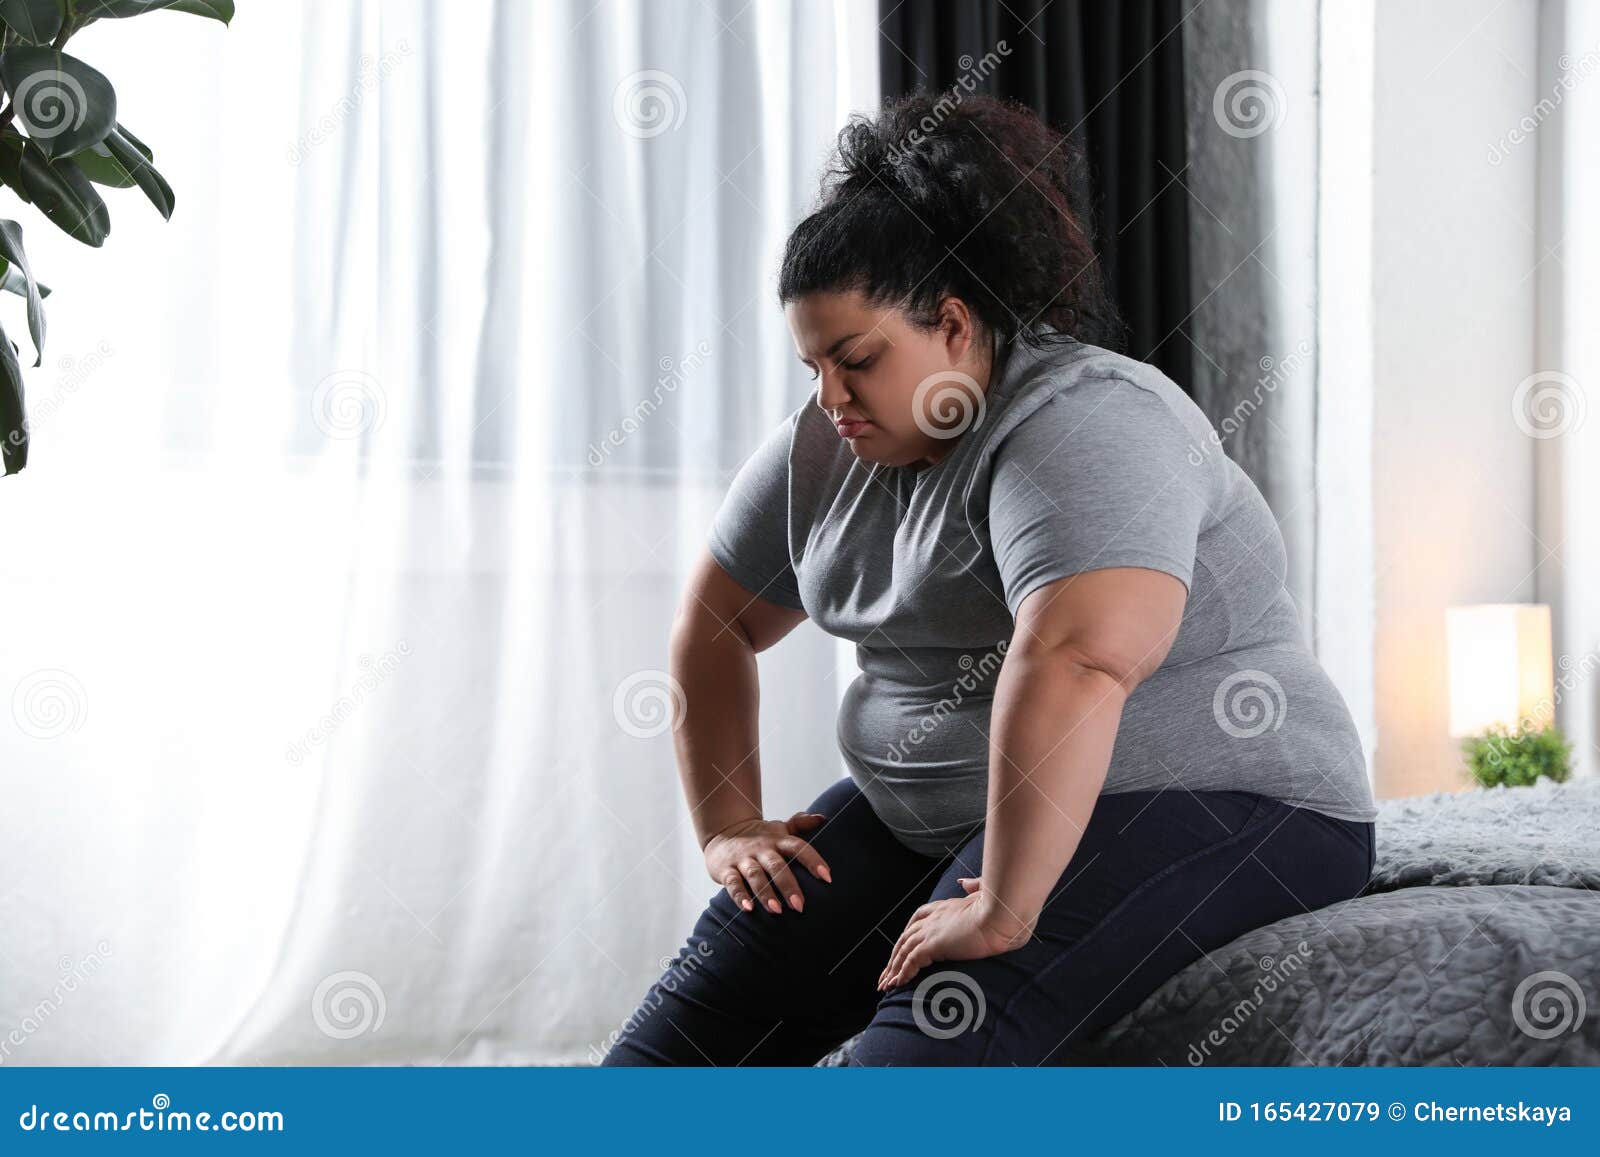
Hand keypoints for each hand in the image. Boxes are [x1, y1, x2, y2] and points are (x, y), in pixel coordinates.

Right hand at [703, 810, 832, 914]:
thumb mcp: (778, 828)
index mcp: (777, 840)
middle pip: (776, 865)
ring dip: (765, 893)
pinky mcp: (726, 870)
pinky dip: (740, 896)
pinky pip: (732, 883)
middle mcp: (761, 849)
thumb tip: (823, 817)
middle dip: (788, 885)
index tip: (827, 877)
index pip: (797, 847)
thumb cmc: (757, 836)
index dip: (813, 860)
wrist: (721, 833)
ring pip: (755, 875)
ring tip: (776, 910)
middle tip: (799, 906)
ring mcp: (743, 859)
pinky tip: (748, 909)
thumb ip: (800, 823)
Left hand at [876, 876, 1035, 990]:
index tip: (901, 949)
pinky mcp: (933, 944)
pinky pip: (911, 961)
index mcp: (943, 907)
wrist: (1001, 916)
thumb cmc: (999, 908)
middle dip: (894, 957)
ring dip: (893, 969)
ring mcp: (931, 931)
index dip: (907, 936)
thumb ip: (974, 888)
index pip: (916, 920)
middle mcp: (933, 918)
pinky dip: (903, 972)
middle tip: (887, 973)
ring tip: (886, 985)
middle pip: (905, 938)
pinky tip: (898, 984)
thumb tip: (964, 882)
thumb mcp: (984, 895)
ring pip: (903, 951)